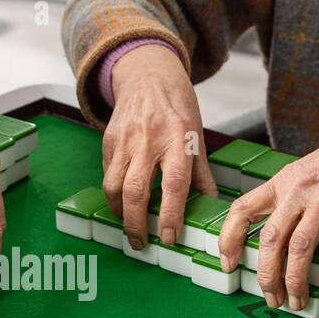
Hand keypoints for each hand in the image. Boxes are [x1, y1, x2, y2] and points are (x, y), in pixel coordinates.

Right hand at [104, 44, 216, 248]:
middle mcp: (149, 139)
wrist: (148, 75)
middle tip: (141, 242)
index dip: (170, 215)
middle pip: (137, 190)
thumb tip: (211, 205)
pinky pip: (107, 174)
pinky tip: (122, 203)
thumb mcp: (197, 135)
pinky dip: (113, 194)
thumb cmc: (177, 107)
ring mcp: (125, 139)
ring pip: (114, 186)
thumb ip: (200, 173)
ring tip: (129, 227)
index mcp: (178, 138)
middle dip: (136, 223)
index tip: (168, 237)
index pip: (174, 185)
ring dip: (120, 213)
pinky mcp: (108, 140)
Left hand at [218, 82, 318, 310]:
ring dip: (296, 280)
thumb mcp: (300, 174)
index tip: (227, 264)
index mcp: (280, 183)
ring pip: (300, 247)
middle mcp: (298, 191)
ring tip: (298, 301)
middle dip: (267, 275)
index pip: (242, 210)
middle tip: (270, 298)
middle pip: (270, 238)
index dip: (228, 239)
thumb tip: (270, 241)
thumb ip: (284, 201)